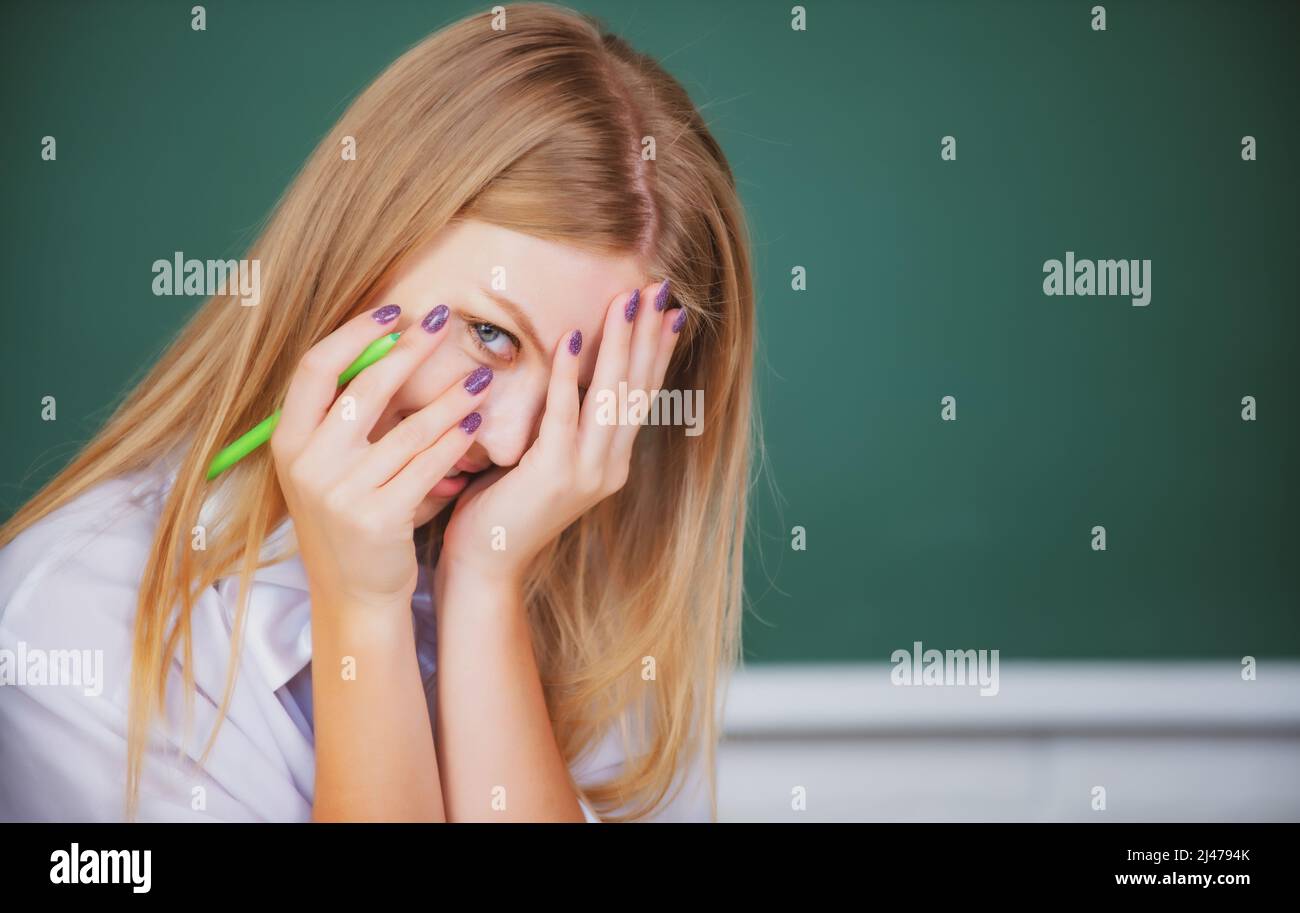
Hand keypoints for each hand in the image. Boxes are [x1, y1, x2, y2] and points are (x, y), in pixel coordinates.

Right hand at [270, 304, 491, 611]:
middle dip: (408, 349)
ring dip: (447, 398)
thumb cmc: (351, 518)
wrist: (355, 595)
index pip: (316, 368)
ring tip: (478, 377)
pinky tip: (476, 422)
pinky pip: (426, 467)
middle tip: (441, 321)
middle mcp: (308, 464)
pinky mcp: (377, 519)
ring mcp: (340, 493)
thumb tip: (395, 346)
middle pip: (363, 388)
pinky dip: (454, 440)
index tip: (394, 310)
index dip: (355, 333)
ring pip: (406, 429)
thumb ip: (349, 418)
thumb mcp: (329, 467)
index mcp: (289, 442)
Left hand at [438, 280, 683, 591]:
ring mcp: (587, 471)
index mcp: (612, 461)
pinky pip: (565, 412)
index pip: (642, 395)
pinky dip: (570, 372)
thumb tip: (567, 373)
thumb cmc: (503, 507)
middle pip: (636, 387)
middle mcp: (610, 465)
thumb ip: (563, 424)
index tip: (668, 309)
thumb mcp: (544, 458)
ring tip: (626, 300)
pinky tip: (572, 336)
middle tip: (658, 287)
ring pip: (611, 394)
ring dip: (620, 342)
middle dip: (647, 334)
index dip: (657, 350)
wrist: (486, 565)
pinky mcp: (555, 473)